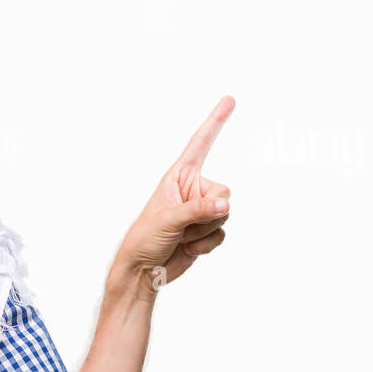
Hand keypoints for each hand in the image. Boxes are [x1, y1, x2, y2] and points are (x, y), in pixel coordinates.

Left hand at [114, 96, 234, 299]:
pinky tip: (188, 249)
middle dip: (207, 212)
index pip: (199, 145)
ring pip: (225, 214)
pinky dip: (206, 244)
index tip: (229, 100)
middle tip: (182, 225)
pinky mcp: (206, 231)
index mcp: (177, 177)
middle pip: (223, 192)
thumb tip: (226, 205)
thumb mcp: (168, 220)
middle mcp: (192, 191)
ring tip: (180, 237)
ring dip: (204, 231)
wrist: (143, 271)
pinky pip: (222, 233)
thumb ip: (198, 210)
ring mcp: (200, 211)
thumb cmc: (144, 239)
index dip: (214, 123)